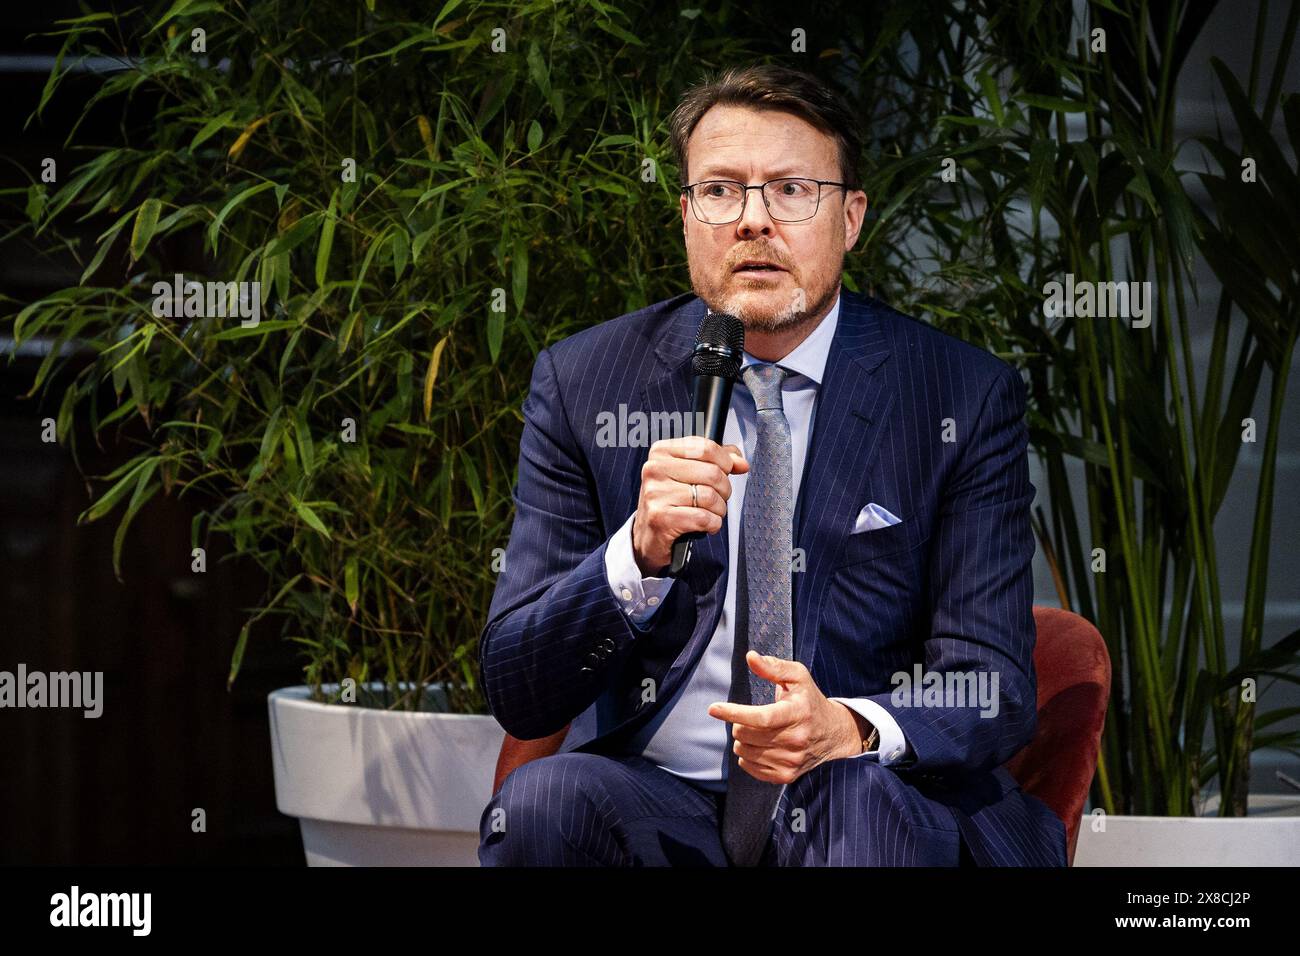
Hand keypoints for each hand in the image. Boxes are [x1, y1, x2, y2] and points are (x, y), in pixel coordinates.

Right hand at [631, 436, 748, 575]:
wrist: (649, 535)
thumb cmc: (672, 501)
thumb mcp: (689, 473)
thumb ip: (716, 461)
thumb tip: (741, 463)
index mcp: (661, 451)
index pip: (705, 447)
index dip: (725, 461)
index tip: (729, 471)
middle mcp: (655, 469)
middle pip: (712, 472)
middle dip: (724, 489)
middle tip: (718, 498)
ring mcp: (656, 493)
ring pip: (709, 496)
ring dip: (718, 509)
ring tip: (710, 512)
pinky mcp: (660, 517)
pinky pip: (703, 517)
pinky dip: (712, 524)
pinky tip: (705, 524)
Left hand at [707, 652, 865, 784]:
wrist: (834, 733)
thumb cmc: (810, 699)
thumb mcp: (797, 676)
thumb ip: (773, 667)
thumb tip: (750, 657)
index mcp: (797, 713)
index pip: (761, 717)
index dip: (734, 713)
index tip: (713, 708)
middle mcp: (795, 740)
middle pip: (746, 735)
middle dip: (738, 723)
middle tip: (749, 717)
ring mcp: (791, 761)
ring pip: (744, 751)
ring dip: (742, 739)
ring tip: (756, 730)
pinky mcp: (786, 775)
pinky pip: (750, 767)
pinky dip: (747, 755)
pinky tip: (759, 745)